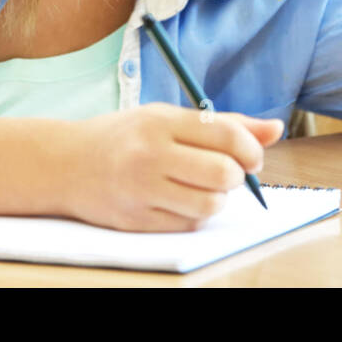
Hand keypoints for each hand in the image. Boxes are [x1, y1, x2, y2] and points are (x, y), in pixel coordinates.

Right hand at [60, 103, 284, 231]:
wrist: (65, 164)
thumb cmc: (126, 136)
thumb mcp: (167, 116)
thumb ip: (224, 123)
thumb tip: (276, 129)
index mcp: (161, 121)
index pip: (226, 136)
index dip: (251, 150)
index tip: (251, 157)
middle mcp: (150, 154)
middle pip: (224, 174)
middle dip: (236, 177)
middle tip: (227, 173)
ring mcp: (141, 190)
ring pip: (210, 205)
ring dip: (217, 199)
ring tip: (203, 187)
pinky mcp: (136, 221)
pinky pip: (188, 224)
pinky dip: (195, 215)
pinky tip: (180, 199)